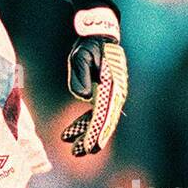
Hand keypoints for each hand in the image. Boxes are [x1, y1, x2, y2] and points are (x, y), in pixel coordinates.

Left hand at [61, 6, 127, 156]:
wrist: (100, 34)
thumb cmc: (90, 45)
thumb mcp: (81, 56)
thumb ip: (82, 75)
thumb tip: (82, 96)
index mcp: (111, 86)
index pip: (103, 115)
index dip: (95, 133)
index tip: (87, 147)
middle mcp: (115, 92)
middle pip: (104, 122)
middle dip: (91, 139)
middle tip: (77, 153)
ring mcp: (112, 93)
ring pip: (100, 119)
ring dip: (86, 132)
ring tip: (72, 146)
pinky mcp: (105, 92)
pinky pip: (97, 111)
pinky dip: (86, 121)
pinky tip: (74, 130)